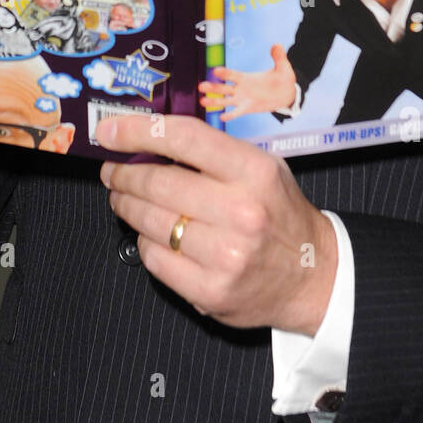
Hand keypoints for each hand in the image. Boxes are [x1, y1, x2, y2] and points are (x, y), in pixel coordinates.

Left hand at [97, 113, 336, 334]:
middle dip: (123, 174)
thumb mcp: (263, 168)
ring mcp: (226, 256)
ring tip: (123, 198)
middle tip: (113, 171)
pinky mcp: (211, 291)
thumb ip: (213, 152)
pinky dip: (145, 242)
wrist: (313, 275)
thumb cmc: (279, 214)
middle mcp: (242, 212)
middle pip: (158, 182)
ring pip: (150, 222)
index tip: (109, 131)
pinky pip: (156, 259)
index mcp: (254, 172)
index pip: (183, 138)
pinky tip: (150, 233)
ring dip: (126, 206)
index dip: (137, 131)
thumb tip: (150, 139)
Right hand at [197, 43, 296, 119]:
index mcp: (247, 77)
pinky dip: (230, 114)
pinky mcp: (248, 108)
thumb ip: (279, 57)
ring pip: (226, 100)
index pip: (233, 75)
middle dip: (213, 87)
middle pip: (224, 87)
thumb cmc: (283, 78)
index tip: (215, 71)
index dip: (225, 73)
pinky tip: (222, 116)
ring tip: (202, 101)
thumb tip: (277, 45)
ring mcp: (243, 99)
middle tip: (201, 86)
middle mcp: (242, 88)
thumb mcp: (283, 67)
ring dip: (215, 101)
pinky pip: (237, 112)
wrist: (286, 93)